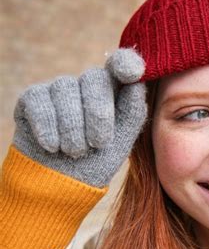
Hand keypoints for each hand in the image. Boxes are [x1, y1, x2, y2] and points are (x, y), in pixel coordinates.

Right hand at [12, 48, 147, 187]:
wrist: (61, 186)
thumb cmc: (97, 162)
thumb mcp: (122, 142)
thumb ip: (132, 114)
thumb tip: (136, 85)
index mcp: (114, 91)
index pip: (121, 64)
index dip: (125, 63)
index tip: (132, 73)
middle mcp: (87, 85)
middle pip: (95, 78)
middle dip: (99, 113)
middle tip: (99, 143)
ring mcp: (60, 89)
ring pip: (66, 88)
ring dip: (73, 127)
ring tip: (75, 152)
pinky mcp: (32, 98)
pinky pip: (39, 100)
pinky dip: (48, 127)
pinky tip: (52, 147)